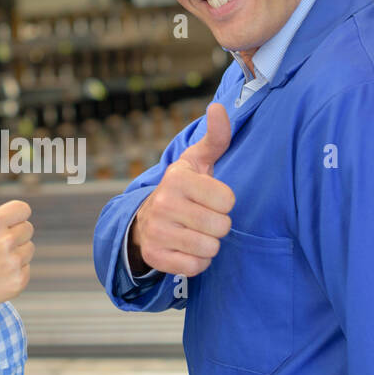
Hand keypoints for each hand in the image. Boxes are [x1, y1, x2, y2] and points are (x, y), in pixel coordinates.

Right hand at [0, 171, 33, 317]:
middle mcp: (5, 242)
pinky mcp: (18, 282)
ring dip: (16, 252)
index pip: (23, 209)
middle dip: (13, 234)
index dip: (14, 215)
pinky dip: (15, 271)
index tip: (1, 224)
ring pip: (29, 249)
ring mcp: (13, 263)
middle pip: (27, 229)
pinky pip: (27, 268)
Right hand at [129, 102, 234, 277]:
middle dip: (218, 225)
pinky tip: (187, 248)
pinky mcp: (155, 257)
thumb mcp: (197, 161)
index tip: (209, 199)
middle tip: (203, 218)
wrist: (146, 219)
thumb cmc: (183, 188)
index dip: (224, 202)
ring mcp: (157, 232)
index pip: (228, 200)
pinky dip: (197, 262)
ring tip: (195, 232)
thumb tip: (218, 107)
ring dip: (209, 244)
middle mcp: (164, 203)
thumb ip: (216, 137)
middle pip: (221, 227)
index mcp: (177, 178)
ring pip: (209, 249)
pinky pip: (195, 267)